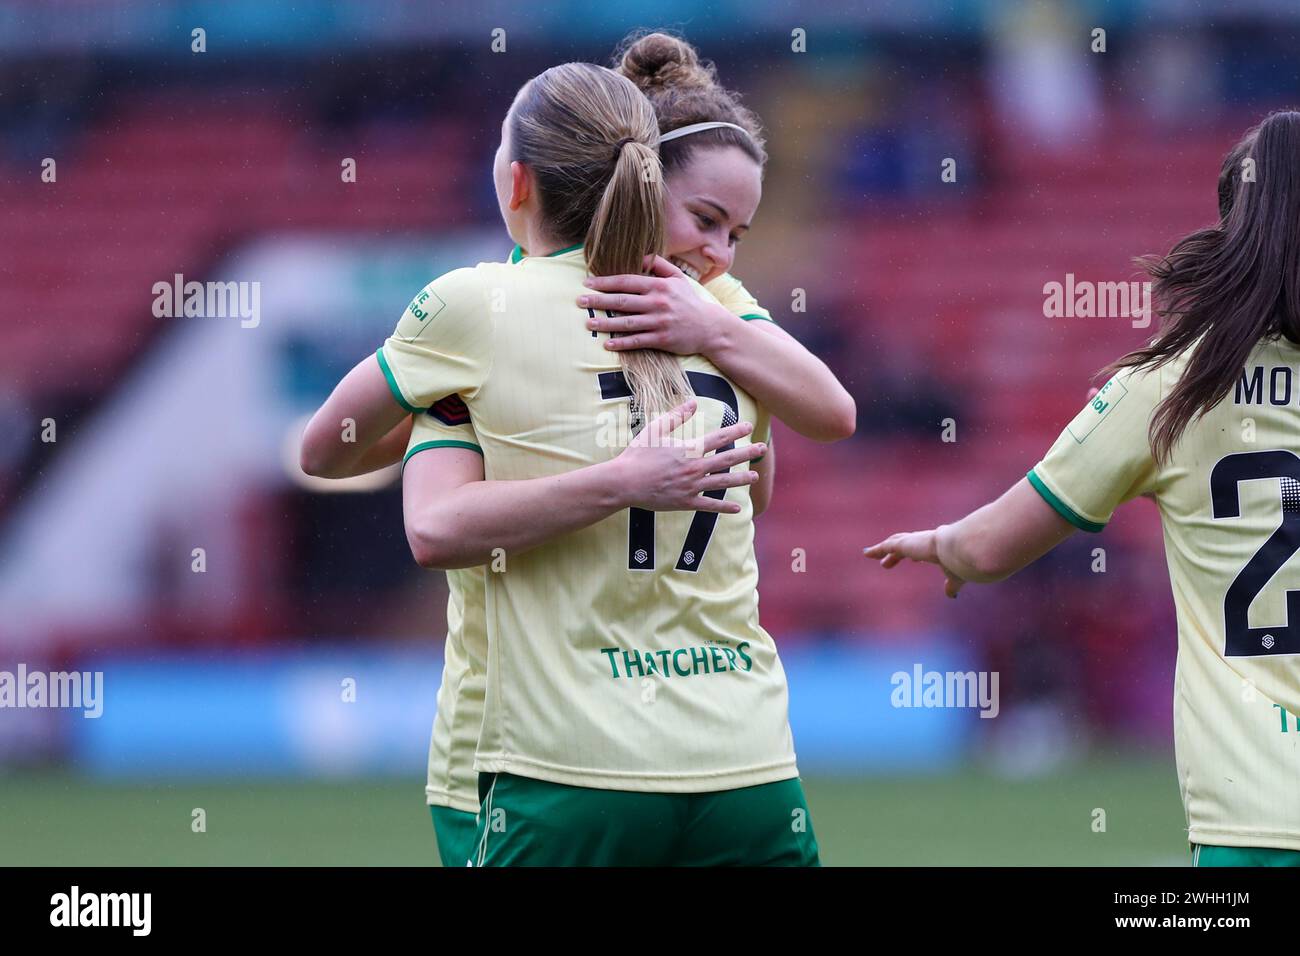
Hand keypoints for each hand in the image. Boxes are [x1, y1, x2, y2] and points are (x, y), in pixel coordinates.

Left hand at [578, 256, 730, 355]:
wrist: (710, 327)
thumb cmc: (690, 301)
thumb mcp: (678, 278)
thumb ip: (659, 265)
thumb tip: (640, 255)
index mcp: (659, 286)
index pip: (627, 281)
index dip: (605, 281)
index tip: (587, 283)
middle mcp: (657, 303)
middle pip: (622, 301)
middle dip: (598, 300)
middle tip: (579, 301)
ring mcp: (659, 322)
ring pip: (626, 322)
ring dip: (606, 323)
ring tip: (589, 323)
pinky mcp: (662, 340)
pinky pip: (637, 341)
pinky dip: (622, 343)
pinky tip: (608, 343)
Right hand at [612, 399, 763, 513]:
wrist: (624, 482)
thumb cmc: (637, 454)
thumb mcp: (655, 429)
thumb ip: (676, 416)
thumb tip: (693, 402)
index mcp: (689, 449)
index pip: (719, 438)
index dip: (736, 431)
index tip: (749, 426)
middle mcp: (694, 468)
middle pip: (727, 459)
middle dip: (747, 453)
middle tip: (762, 448)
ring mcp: (691, 487)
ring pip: (723, 482)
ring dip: (741, 479)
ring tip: (755, 476)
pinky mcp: (686, 502)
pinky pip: (709, 505)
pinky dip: (724, 507)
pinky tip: (737, 508)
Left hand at [863, 529, 966, 598]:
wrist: (959, 548)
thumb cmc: (961, 562)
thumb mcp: (956, 577)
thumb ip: (952, 585)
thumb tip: (951, 596)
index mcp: (938, 548)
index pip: (925, 550)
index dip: (917, 555)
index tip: (915, 559)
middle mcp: (925, 541)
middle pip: (906, 545)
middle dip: (897, 553)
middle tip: (887, 562)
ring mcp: (914, 541)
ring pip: (894, 543)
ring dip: (883, 550)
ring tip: (871, 554)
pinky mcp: (904, 544)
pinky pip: (886, 546)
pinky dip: (876, 550)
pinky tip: (867, 553)